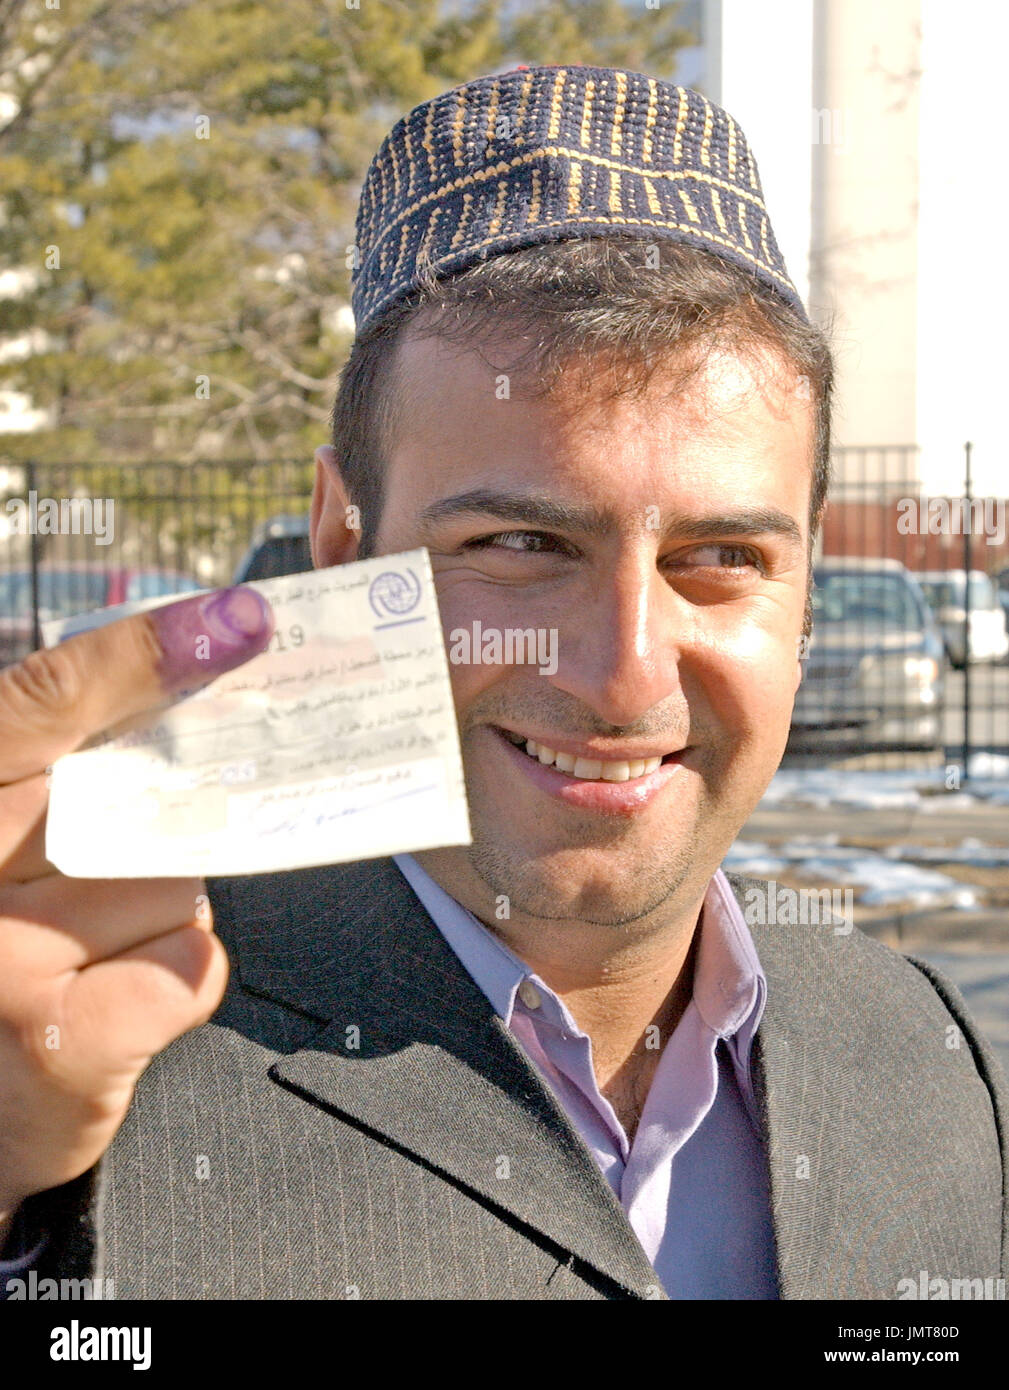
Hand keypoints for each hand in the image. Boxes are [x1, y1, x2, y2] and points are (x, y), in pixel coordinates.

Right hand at [0, 585, 273, 1245]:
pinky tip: (119, 1000)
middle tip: (129, 854)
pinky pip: (194, 960)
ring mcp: (4, 957)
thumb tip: (200, 694)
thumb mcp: (12, 840)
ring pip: (178, 881)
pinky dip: (180, 976)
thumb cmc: (7, 948)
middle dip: (166, 820)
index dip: (145, 652)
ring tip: (92, 950)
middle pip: (141, 796)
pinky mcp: (61, 1043)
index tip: (240, 618)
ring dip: (161, 912)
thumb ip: (74, 774)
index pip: (47, 702)